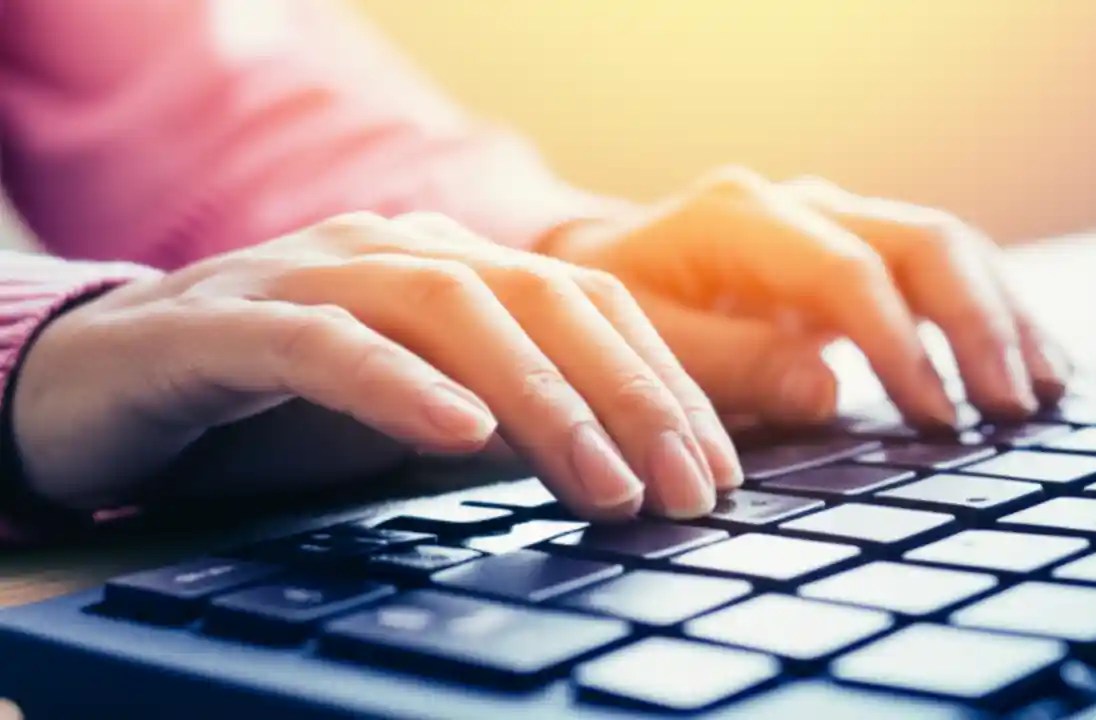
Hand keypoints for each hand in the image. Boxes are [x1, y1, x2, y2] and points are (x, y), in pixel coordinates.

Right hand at [13, 212, 738, 519]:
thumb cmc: (278, 404)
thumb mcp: (417, 413)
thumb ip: (507, 422)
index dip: (662, 382)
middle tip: (684, 490)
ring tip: (603, 483)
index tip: (714, 469)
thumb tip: (621, 468)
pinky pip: (326, 343)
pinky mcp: (227, 323)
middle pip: (542, 299)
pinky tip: (458, 434)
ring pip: (451, 310)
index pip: (586, 305)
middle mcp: (393, 251)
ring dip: (542, 400)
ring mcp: (311, 275)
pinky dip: (398, 384)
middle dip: (629, 397)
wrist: (109, 380)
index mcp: (451, 265)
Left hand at [543, 168, 1070, 427]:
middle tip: (1010, 404)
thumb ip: (730, 365)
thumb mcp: (648, 341)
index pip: (846, 270)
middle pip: (919, 240)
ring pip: (944, 245)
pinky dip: (986, 312)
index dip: (900, 343)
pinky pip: (937, 268)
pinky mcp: (854, 250)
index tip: (937, 415)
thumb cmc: (615, 308)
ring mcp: (832, 221)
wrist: (602, 263)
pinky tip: (1027, 360)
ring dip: (1000, 315)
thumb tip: (829, 392)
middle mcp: (799, 205)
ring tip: (1042, 388)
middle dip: (975, 323)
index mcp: (741, 219)